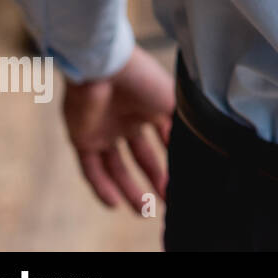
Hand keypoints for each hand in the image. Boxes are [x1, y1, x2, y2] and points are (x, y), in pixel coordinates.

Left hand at [62, 46, 173, 211]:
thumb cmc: (143, 78)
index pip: (162, 141)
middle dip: (154, 179)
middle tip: (166, 201)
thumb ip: (182, 126)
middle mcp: (126, 121)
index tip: (182, 180)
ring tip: (143, 211)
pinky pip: (91, 169)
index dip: (172, 160)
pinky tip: (114, 203)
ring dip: (129, 189)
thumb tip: (195, 151)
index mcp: (148, 109)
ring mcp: (104, 131)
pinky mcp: (82, 139)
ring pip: (116, 167)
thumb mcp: (173, 102)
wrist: (106, 67)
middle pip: (140, 157)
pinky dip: (101, 187)